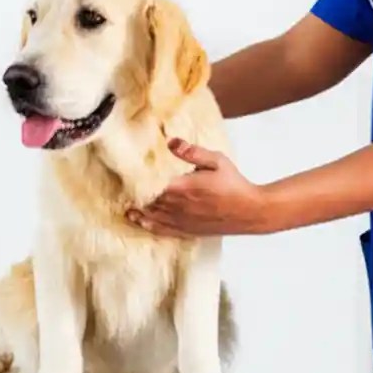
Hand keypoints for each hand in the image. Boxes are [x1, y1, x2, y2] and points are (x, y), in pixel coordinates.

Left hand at [126, 139, 273, 237]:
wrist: (250, 211)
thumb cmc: (235, 184)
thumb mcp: (216, 161)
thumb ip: (192, 152)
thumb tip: (171, 142)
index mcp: (183, 188)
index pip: (151, 186)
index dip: (137, 184)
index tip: (126, 180)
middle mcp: (179, 207)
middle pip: (149, 203)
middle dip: (136, 198)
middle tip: (122, 194)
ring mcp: (183, 221)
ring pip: (153, 218)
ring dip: (140, 214)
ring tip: (128, 211)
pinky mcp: (189, 231)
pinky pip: (164, 231)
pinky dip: (151, 227)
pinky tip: (145, 224)